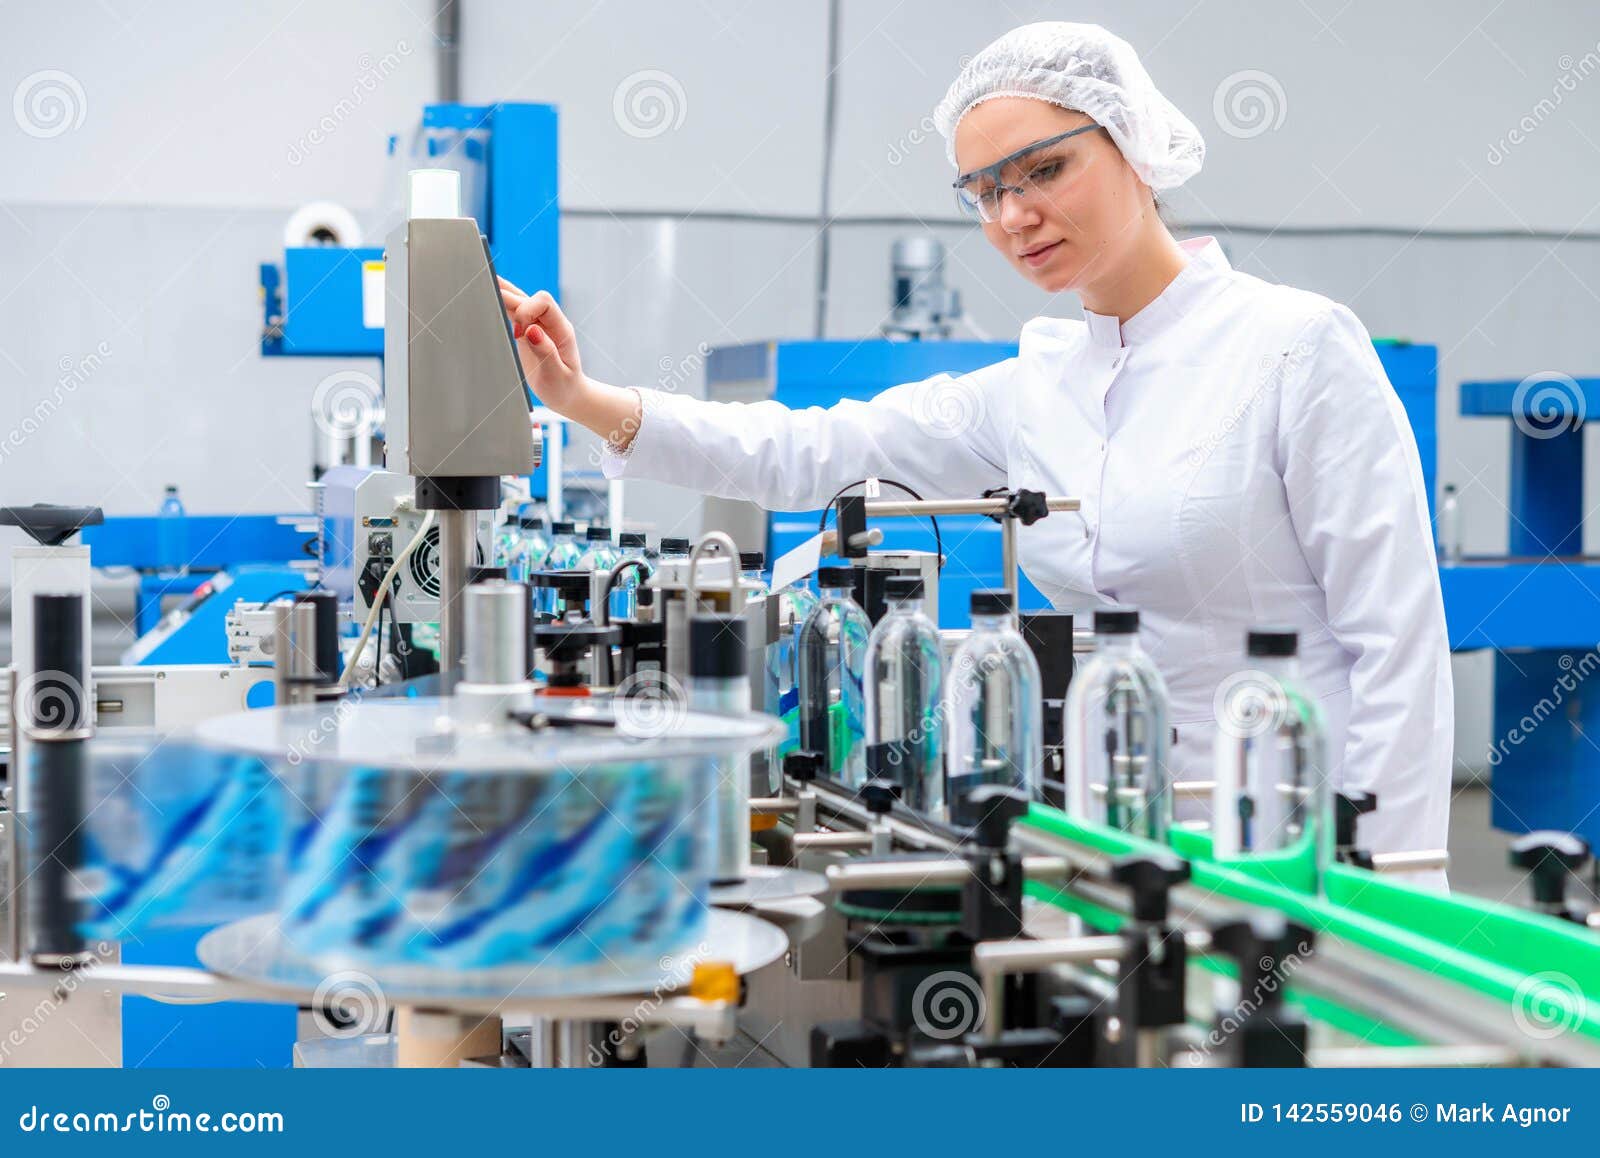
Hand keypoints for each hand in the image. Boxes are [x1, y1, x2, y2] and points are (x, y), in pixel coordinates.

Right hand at [499, 277, 641, 449]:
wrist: (568, 394)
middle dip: (507, 298)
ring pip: (518, 301)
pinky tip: (487, 297)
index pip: (544, 302)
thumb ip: (545, 351)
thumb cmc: (564, 388)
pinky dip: (499, 305)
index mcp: (561, 329)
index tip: (519, 333)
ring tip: (480, 283)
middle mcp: (550, 322)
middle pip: (527, 298)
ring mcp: (537, 325)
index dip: (527, 311)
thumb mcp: (556, 375)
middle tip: (485, 300)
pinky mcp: (526, 332)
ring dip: (501, 294)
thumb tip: (531, 330)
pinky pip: (512, 313)